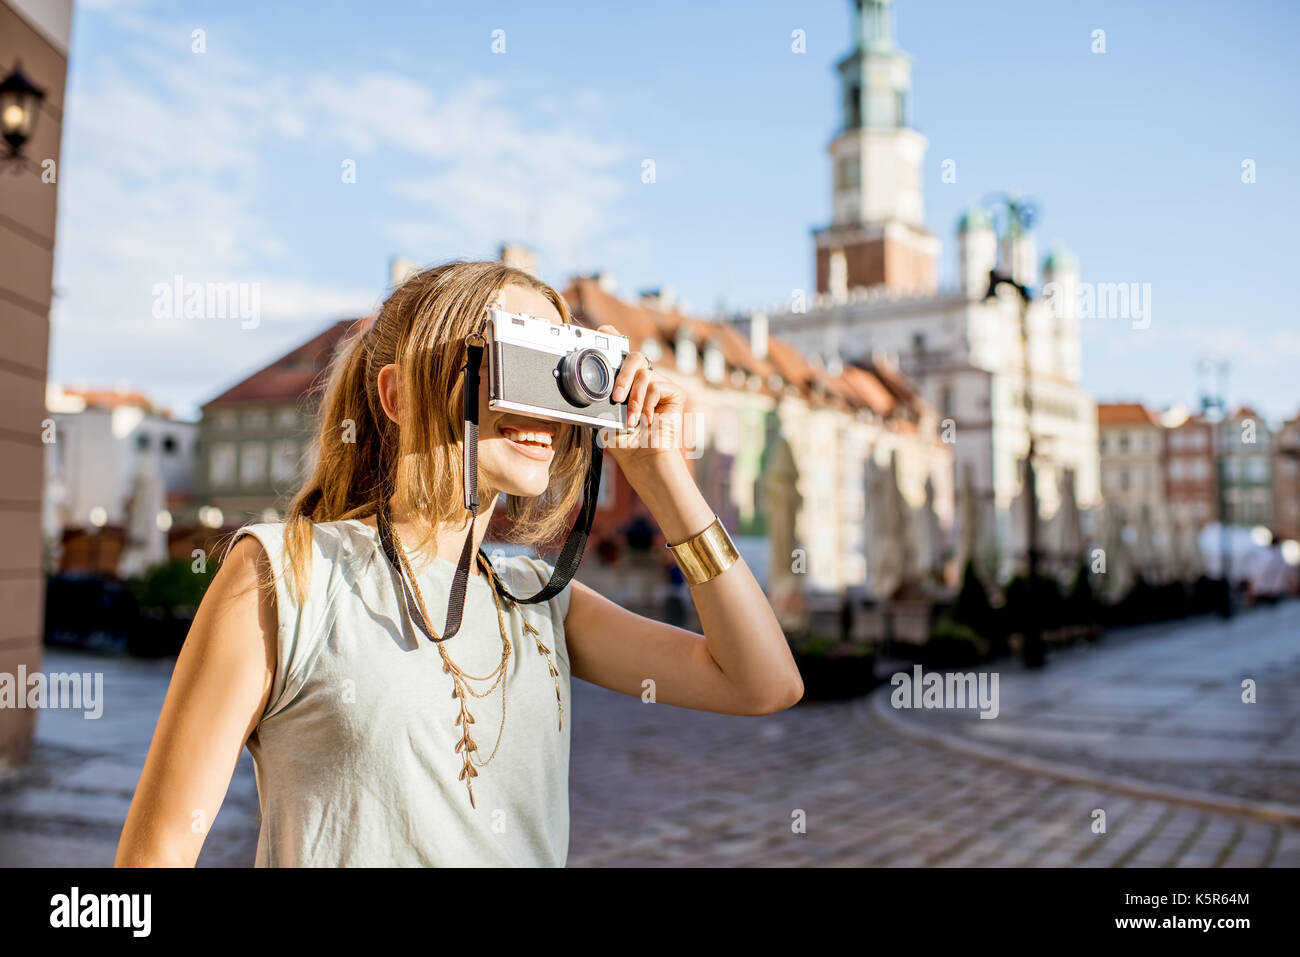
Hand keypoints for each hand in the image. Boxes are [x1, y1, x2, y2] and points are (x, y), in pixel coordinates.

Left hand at [596, 324, 687, 475]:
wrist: (642, 456)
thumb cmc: (623, 439)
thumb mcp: (605, 415)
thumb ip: (601, 397)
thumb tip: (589, 386)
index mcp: (627, 381)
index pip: (622, 354)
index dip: (613, 338)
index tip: (602, 329)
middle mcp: (644, 378)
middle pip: (635, 357)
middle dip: (623, 375)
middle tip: (615, 396)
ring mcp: (660, 383)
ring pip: (644, 374)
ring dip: (634, 399)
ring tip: (630, 419)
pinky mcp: (674, 392)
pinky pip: (657, 386)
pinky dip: (648, 404)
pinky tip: (647, 420)